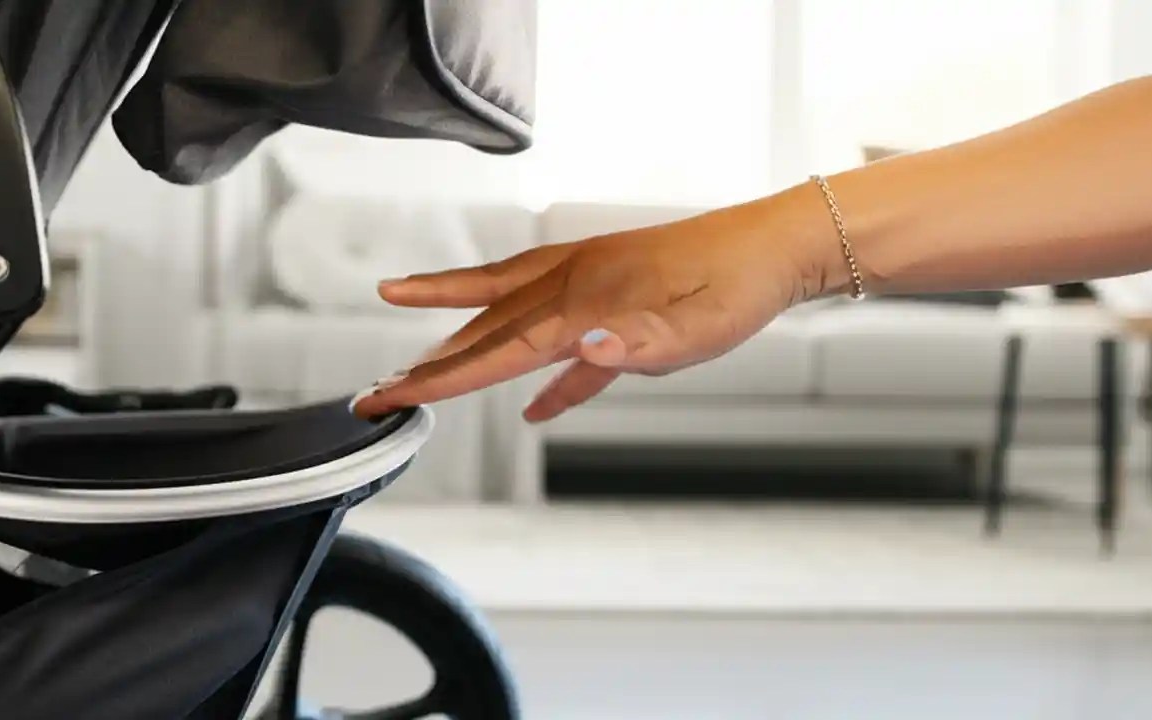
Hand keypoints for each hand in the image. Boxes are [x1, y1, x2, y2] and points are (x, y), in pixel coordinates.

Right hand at [352, 192, 819, 422]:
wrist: (773, 245)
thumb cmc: (738, 287)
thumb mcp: (700, 328)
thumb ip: (641, 344)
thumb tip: (586, 349)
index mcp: (585, 301)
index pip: (496, 348)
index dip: (440, 377)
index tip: (390, 396)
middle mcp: (573, 286)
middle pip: (484, 329)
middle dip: (429, 362)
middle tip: (378, 389)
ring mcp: (588, 285)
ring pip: (505, 313)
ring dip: (458, 335)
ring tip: (415, 354)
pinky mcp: (610, 296)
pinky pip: (558, 333)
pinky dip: (541, 368)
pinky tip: (534, 404)